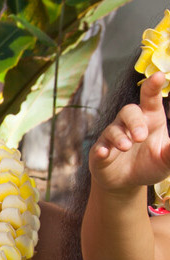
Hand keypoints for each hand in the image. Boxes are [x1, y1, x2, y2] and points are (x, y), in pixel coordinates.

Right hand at [89, 73, 169, 190]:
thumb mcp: (166, 159)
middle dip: (134, 122)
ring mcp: (113, 137)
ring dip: (119, 137)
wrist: (127, 183)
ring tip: (127, 147)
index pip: (150, 99)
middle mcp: (129, 124)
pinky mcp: (100, 152)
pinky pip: (98, 147)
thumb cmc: (149, 164)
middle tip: (141, 137)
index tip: (159, 76)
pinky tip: (104, 153)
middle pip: (128, 111)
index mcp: (150, 119)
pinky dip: (101, 149)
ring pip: (113, 129)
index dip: (153, 86)